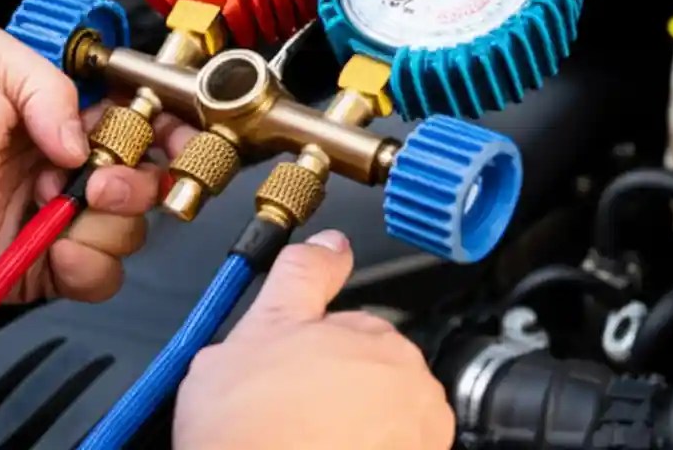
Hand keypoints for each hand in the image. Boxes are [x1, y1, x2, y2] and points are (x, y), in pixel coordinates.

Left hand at [0, 25, 191, 303]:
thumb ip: (51, 85)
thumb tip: (84, 142)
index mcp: (64, 120)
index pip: (141, 127)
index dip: (167, 133)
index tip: (174, 136)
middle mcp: (69, 172)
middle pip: (148, 186)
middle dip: (138, 182)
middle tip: (101, 175)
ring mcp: (56, 222)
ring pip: (129, 234)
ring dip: (108, 223)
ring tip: (59, 204)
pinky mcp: (40, 268)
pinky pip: (96, 279)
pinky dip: (88, 266)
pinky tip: (57, 246)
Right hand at [175, 230, 453, 449]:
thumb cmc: (253, 428)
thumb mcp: (262, 325)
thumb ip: (302, 275)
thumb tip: (330, 244)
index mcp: (382, 341)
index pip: (349, 329)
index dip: (305, 350)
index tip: (284, 372)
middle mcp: (413, 391)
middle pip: (365, 375)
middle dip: (330, 386)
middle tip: (283, 407)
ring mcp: (418, 439)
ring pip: (375, 418)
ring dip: (346, 425)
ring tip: (297, 437)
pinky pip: (385, 447)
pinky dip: (360, 448)